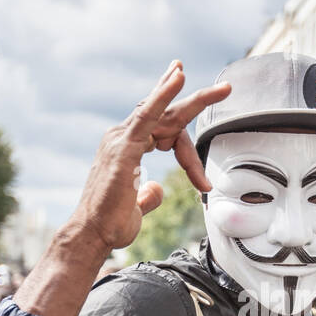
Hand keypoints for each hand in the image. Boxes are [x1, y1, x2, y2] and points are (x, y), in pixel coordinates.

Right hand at [70, 60, 231, 252]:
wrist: (91, 235)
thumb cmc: (110, 224)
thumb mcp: (137, 206)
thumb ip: (148, 195)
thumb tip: (157, 189)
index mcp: (126, 148)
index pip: (163, 131)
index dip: (187, 151)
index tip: (202, 181)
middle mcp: (121, 138)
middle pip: (164, 113)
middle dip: (194, 100)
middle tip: (224, 89)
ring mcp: (121, 139)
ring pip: (160, 109)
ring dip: (190, 95)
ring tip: (221, 89)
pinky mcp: (123, 147)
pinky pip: (148, 115)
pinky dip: (163, 95)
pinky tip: (179, 79)